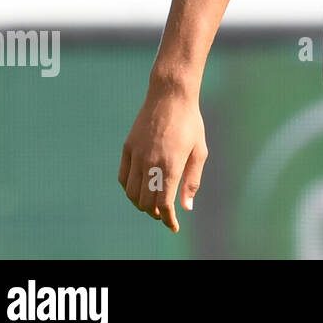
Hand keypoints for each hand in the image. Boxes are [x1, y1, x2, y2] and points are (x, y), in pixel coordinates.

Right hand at [118, 84, 207, 233]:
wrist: (170, 96)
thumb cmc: (190, 123)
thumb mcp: (199, 151)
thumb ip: (192, 180)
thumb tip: (186, 207)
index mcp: (171, 165)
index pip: (164, 203)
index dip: (168, 219)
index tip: (173, 226)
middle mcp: (150, 163)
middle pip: (145, 202)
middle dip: (155, 212)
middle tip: (164, 213)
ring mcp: (136, 155)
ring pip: (131, 193)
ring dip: (141, 203)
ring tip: (152, 203)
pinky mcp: (127, 148)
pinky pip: (123, 178)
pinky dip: (129, 189)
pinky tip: (139, 189)